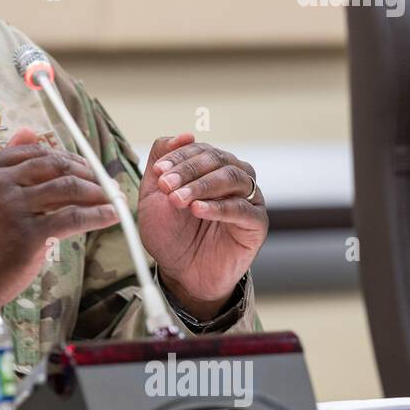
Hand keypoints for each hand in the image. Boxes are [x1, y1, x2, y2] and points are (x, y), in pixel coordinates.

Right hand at [0, 127, 117, 305]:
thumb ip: (3, 163)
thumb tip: (28, 132)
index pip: (32, 152)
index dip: (63, 157)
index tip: (80, 166)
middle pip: (52, 165)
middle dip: (84, 170)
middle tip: (102, 179)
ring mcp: (11, 207)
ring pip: (66, 186)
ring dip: (96, 190)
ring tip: (111, 196)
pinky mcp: (27, 234)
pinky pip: (72, 217)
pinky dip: (97, 214)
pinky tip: (110, 216)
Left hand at [137, 133, 267, 319]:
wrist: (182, 274)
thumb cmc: (171, 234)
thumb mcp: (154, 197)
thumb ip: (161, 164)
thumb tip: (181, 135)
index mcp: (210, 169)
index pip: (199, 150)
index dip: (178, 157)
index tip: (158, 171)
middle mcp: (233, 179)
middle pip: (217, 160)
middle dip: (187, 171)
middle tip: (166, 186)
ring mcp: (248, 199)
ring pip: (232, 178)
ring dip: (202, 186)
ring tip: (179, 200)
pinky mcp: (256, 224)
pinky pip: (243, 209)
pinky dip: (219, 207)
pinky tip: (198, 210)